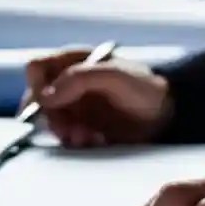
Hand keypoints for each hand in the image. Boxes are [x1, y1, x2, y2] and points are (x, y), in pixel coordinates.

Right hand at [23, 48, 173, 147]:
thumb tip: (45, 96)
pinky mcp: (81, 129)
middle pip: (37, 100)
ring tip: (88, 137)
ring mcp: (73, 108)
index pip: (36, 68)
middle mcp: (67, 84)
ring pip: (50, 122)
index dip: (37, 84)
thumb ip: (79, 79)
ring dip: (64, 132)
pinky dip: (75, 143)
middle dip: (51, 116)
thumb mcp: (115, 75)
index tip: (49, 102)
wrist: (168, 116)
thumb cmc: (144, 88)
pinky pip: (65, 139)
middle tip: (68, 129)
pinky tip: (96, 141)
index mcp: (72, 62)